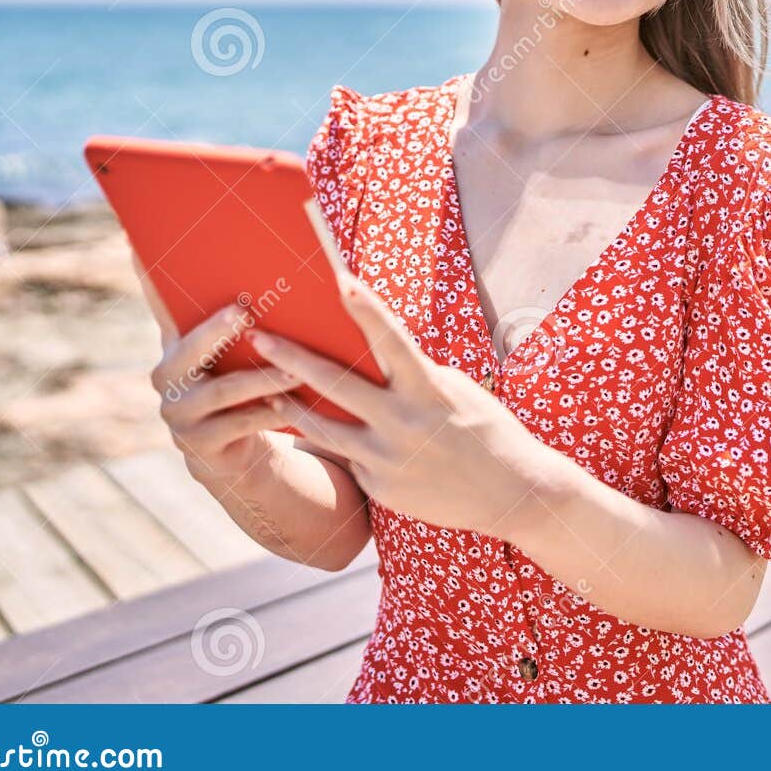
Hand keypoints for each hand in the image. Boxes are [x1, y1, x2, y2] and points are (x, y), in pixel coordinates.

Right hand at [132, 250, 305, 486]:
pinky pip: (239, 426)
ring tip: (295, 370)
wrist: (235, 452)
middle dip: (217, 330)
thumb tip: (272, 269)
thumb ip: (237, 319)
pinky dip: (268, 413)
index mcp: (176, 344)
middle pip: (190, 348)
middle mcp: (169, 375)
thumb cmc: (242, 388)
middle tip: (244, 311)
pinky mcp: (200, 445)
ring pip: (224, 391)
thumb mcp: (235, 353)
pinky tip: (291, 405)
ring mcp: (179, 413)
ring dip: (262, 378)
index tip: (137, 243)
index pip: (160, 304)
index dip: (149, 278)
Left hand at [249, 271, 552, 539]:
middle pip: (337, 384)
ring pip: (323, 427)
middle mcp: (405, 423)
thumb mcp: (454, 392)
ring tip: (264, 386)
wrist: (511, 492)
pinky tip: (307, 428)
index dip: (367, 307)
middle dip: (293, 358)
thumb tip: (372, 354)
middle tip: (259, 336)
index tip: (339, 278)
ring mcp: (388, 459)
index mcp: (430, 390)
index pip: (393, 340)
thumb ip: (412, 376)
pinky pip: (347, 457)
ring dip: (290, 404)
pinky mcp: (381, 487)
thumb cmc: (486, 430)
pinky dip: (330, 440)